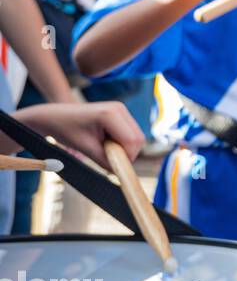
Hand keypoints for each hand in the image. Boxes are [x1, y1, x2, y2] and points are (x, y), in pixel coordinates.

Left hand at [16, 102, 143, 168]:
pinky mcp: (120, 114)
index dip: (127, 157)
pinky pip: (130, 134)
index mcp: (110, 113)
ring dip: (125, 149)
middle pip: (138, 138)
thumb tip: (120, 172)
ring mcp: (121, 110)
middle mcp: (119, 108)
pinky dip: (122, 144)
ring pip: (136, 137)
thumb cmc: (65, 129)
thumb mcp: (85, 148)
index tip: (115, 168)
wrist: (53, 116)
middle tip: (110, 161)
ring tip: (105, 151)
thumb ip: (105, 160)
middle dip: (128, 153)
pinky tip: (106, 144)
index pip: (132, 140)